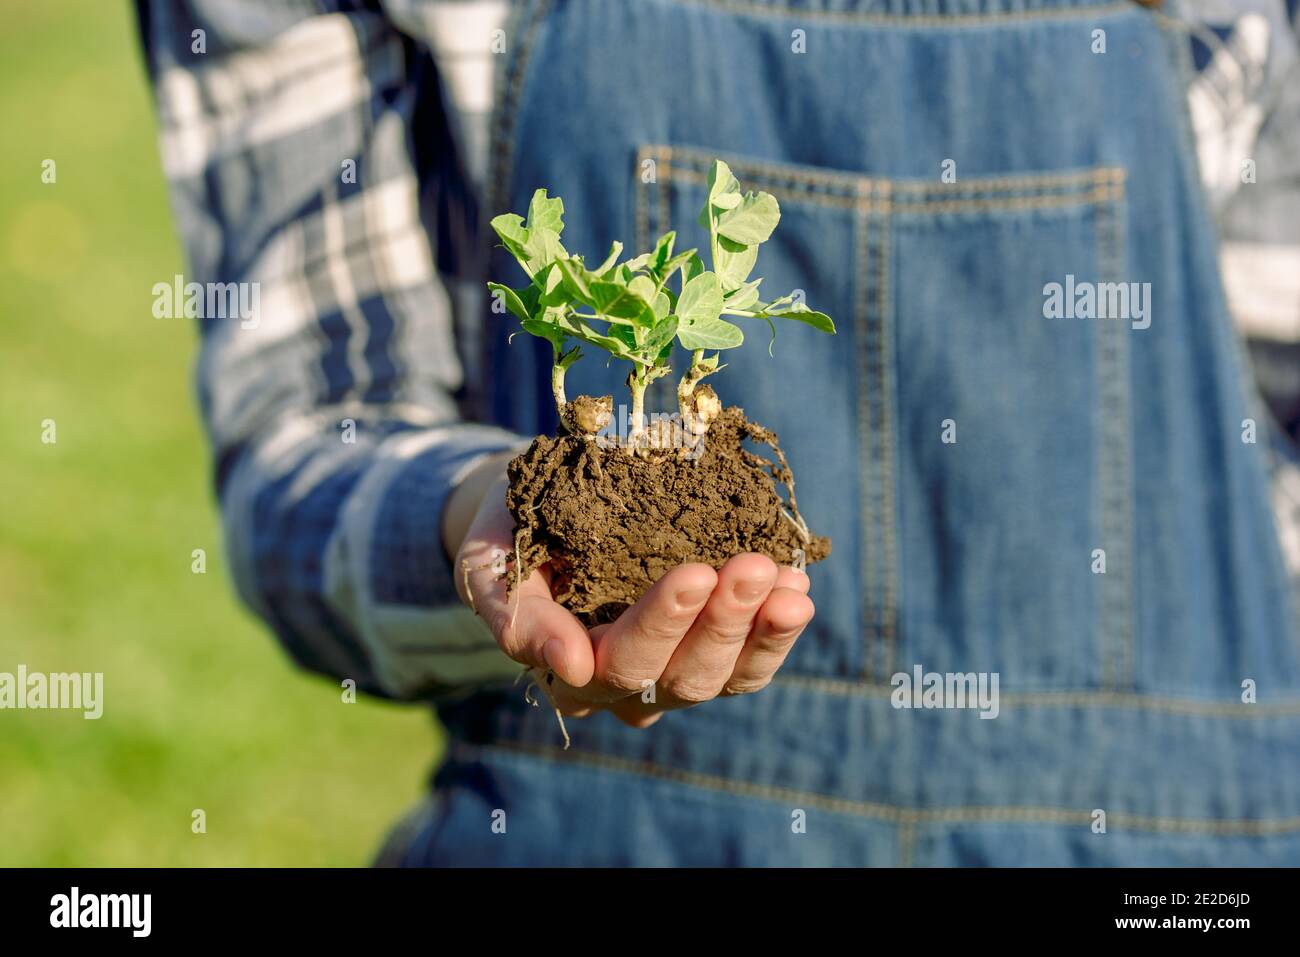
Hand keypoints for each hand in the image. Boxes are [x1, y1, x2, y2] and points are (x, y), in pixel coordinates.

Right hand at [446, 459, 815, 727]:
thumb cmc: (512, 533)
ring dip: (760, 630)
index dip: (660, 622)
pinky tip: (797, 586)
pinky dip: (777, 629)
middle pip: (682, 676)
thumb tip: (571, 669)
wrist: (545, 510)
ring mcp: (674, 674)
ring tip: (786, 584)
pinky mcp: (713, 653)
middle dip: (722, 621)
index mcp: (570, 674)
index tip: (693, 573)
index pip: (620, 661)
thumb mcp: (492, 565)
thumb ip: (518, 618)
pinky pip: (752, 661)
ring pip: (726, 677)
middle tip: (751, 566)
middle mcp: (626, 688)